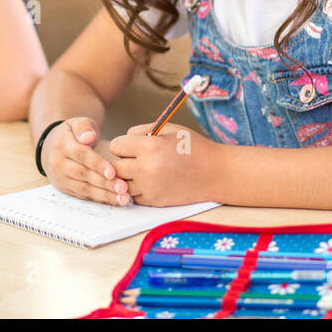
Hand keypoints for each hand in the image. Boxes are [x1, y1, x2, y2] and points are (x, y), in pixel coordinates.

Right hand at [40, 116, 129, 204]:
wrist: (52, 146)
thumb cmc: (73, 134)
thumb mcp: (78, 123)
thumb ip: (84, 127)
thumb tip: (88, 137)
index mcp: (62, 144)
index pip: (80, 155)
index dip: (97, 164)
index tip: (113, 172)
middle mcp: (58, 163)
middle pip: (83, 174)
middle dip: (105, 183)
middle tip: (123, 188)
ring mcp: (61, 177)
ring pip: (83, 188)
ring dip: (104, 194)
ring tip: (123, 198)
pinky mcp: (65, 188)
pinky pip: (83, 195)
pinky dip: (100, 199)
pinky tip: (115, 200)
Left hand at [108, 121, 223, 206]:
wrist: (215, 173)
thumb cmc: (194, 147)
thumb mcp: (170, 129)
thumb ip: (142, 131)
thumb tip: (124, 139)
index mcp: (149, 147)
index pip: (116, 146)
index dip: (123, 144)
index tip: (133, 145)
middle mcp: (145, 169)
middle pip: (115, 167)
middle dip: (123, 161)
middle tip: (138, 158)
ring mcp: (149, 188)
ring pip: (123, 183)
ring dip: (130, 177)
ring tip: (147, 170)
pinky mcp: (154, 201)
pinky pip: (134, 195)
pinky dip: (139, 189)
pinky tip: (154, 181)